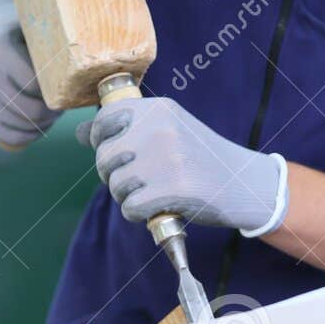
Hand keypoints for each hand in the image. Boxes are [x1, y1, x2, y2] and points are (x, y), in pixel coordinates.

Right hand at [0, 0, 59, 146]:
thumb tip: (97, 63)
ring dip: (44, 124)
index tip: (67, 87)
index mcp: (0, 53)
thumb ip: (55, 43)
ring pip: (23, 127)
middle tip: (62, 106)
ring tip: (51, 112)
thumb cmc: (19, 35)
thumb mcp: (33, 30)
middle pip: (31, 110)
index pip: (37, 84)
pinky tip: (37, 122)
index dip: (56, 90)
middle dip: (53, 112)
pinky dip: (30, 135)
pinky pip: (12, 139)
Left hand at [79, 95, 286, 232]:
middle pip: (105, 157)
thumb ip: (128, 128)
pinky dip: (138, 214)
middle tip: (138, 180)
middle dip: (113, 174)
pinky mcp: (171, 190)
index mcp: (157, 109)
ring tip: (151, 193)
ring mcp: (165, 160)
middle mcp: (159, 130)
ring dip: (127, 196)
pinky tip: (155, 208)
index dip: (100, 140)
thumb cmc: (201, 157)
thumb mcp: (169, 129)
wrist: (243, 182)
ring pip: (115, 185)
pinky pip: (130, 207)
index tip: (114, 151)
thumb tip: (80, 132)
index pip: (104, 120)